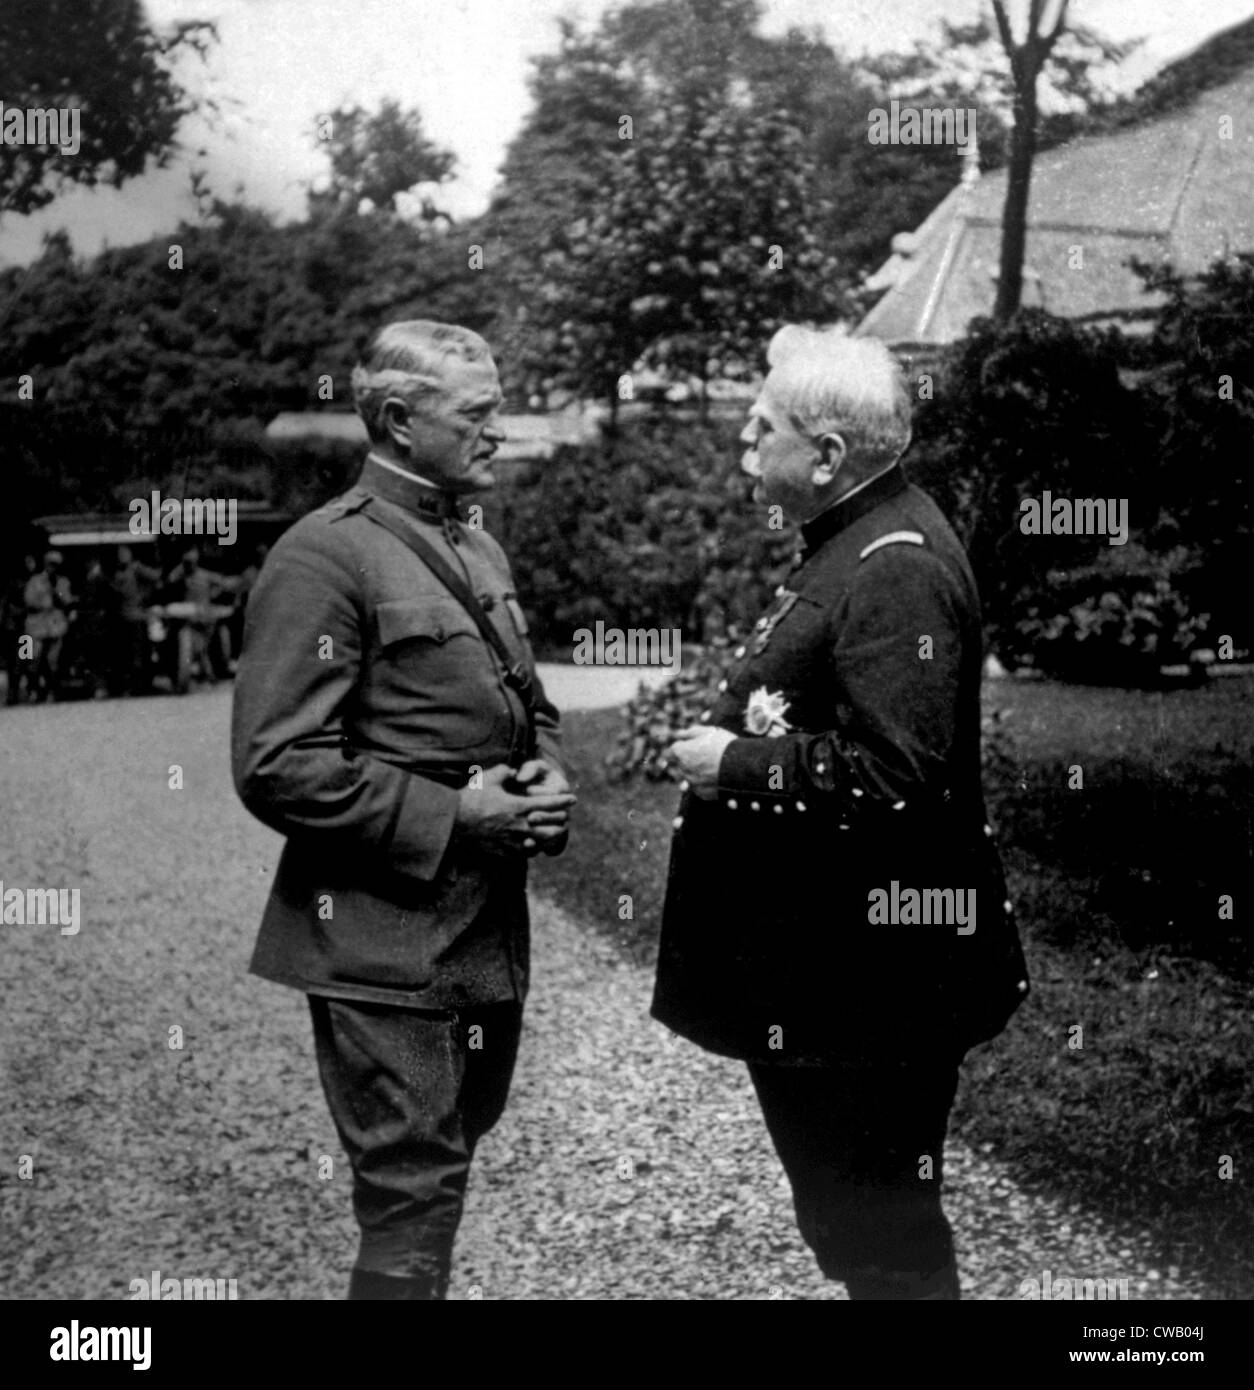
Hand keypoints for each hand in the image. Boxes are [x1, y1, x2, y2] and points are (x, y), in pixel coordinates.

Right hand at [455, 764, 574, 856]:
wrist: (453, 825)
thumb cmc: (470, 799)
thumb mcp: (488, 779)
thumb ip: (505, 772)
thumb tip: (514, 771)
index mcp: (519, 806)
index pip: (548, 804)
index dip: (563, 801)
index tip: (573, 798)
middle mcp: (520, 826)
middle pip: (550, 825)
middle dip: (560, 820)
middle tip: (566, 816)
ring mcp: (513, 841)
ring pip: (541, 841)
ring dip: (551, 836)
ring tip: (557, 832)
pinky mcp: (505, 852)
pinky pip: (526, 852)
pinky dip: (535, 848)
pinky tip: (536, 845)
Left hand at [668, 726, 735, 799]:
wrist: (741, 766)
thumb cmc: (724, 745)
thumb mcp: (708, 732)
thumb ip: (690, 732)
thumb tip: (679, 734)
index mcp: (681, 753)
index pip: (670, 752)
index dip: (678, 749)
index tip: (685, 748)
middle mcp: (683, 769)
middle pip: (679, 765)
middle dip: (687, 761)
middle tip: (703, 756)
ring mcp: (692, 783)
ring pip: (689, 778)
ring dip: (695, 773)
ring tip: (711, 767)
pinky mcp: (702, 793)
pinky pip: (699, 788)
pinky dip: (705, 783)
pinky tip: (716, 777)